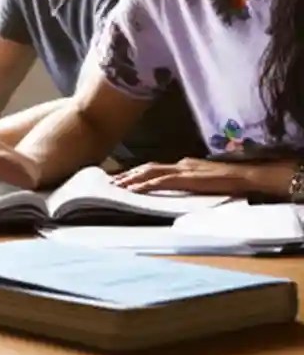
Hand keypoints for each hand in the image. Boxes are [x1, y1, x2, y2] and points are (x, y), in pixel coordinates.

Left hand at [110, 158, 293, 195]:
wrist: (245, 177)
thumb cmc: (228, 181)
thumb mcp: (202, 179)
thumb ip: (188, 181)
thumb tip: (175, 186)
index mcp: (183, 165)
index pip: (154, 167)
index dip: (136, 172)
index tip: (121, 179)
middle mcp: (179, 164)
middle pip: (147, 167)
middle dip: (128, 174)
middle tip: (110, 182)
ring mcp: (183, 170)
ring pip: (150, 172)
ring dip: (131, 179)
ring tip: (116, 186)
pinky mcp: (187, 178)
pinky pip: (161, 181)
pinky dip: (146, 185)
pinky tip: (135, 190)